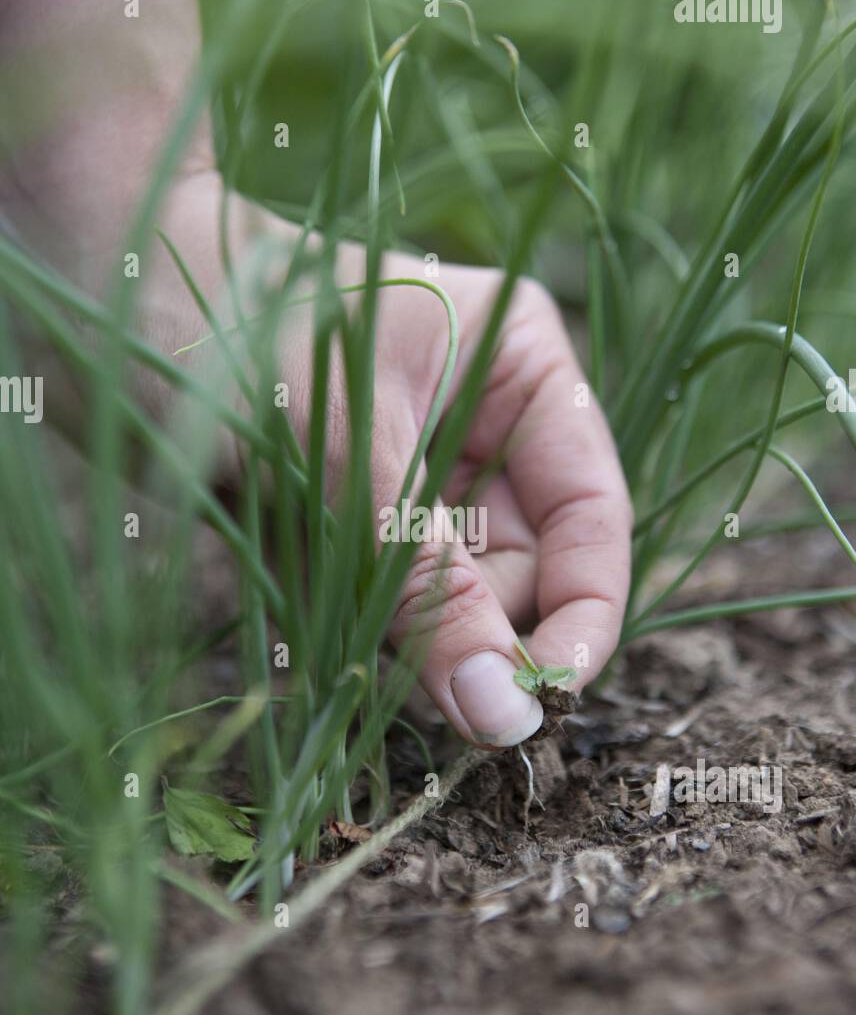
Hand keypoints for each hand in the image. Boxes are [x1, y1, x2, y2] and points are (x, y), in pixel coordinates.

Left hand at [134, 171, 632, 747]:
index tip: (545, 703)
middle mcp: (486, 427)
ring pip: (450, 601)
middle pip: (524, 573)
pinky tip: (281, 556)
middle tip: (414, 675)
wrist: (104, 300)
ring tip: (312, 566)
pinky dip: (340, 611)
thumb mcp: (346, 460)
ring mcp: (422, 476)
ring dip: (393, 624)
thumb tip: (503, 713)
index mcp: (520, 369)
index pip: (591, 514)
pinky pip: (381, 602)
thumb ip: (430, 589)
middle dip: (472, 630)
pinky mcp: (359, 518)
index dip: (584, 615)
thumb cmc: (232, 334)